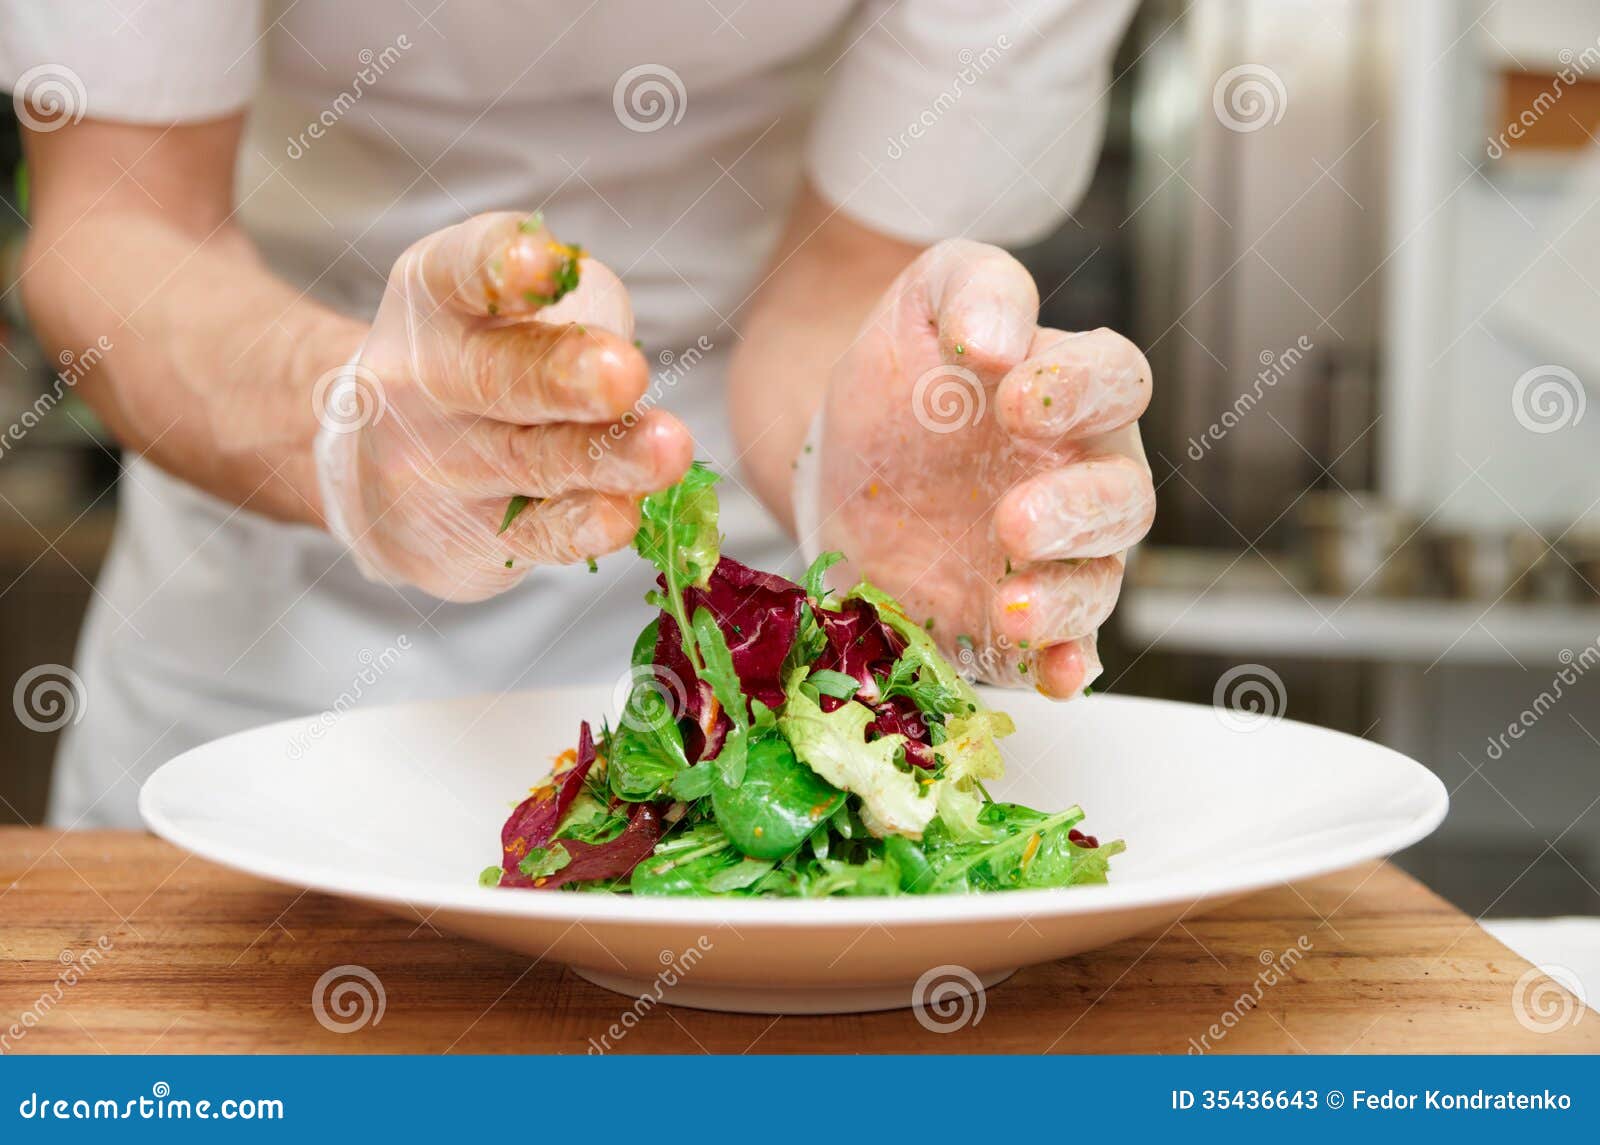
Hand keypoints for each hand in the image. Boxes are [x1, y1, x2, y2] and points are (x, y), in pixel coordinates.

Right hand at [315, 212, 692, 600]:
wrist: (380, 469)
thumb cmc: (482, 362)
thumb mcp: (508, 308)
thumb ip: (572, 311)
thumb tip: (627, 368)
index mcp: (434, 297)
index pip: (459, 271)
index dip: (501, 266)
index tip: (542, 263)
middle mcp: (423, 379)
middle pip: (497, 376)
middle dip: (565, 375)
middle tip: (625, 372)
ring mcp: (440, 466)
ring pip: (532, 460)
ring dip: (607, 456)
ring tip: (665, 447)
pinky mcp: (470, 535)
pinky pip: (538, 532)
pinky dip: (586, 523)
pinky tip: (624, 514)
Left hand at [805, 240, 1154, 695]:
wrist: (843, 452)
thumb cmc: (907, 367)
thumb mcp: (929, 297)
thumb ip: (975, 289)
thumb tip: (996, 338)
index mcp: (1075, 390)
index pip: (1116, 381)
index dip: (1080, 392)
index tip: (1018, 400)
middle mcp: (1083, 477)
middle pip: (1122, 500)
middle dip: (1076, 515)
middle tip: (1013, 522)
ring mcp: (1055, 556)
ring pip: (1096, 584)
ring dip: (1063, 603)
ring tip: (1009, 609)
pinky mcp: (1015, 616)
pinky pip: (1057, 650)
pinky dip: (1060, 667)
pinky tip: (1047, 677)